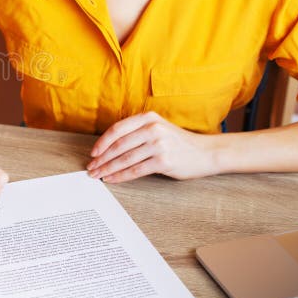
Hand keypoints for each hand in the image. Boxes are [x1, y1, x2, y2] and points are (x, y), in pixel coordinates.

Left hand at [87, 111, 218, 182]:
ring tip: (98, 175)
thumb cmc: (179, 142)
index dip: (102, 142)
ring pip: (125, 159)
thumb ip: (136, 132)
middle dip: (101, 159)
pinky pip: (135, 170)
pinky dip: (121, 176)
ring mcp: (159, 144)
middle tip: (91, 167)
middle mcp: (153, 129)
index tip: (93, 153)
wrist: (206, 152)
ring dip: (108, 168)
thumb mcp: (158, 128)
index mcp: (148, 118)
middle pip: (118, 145)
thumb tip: (108, 148)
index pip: (117, 130)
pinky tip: (112, 179)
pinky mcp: (164, 161)